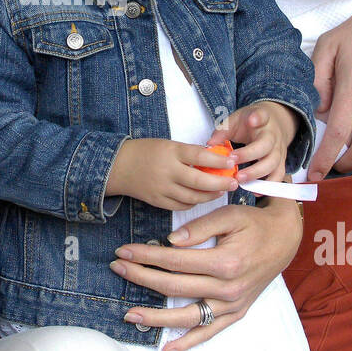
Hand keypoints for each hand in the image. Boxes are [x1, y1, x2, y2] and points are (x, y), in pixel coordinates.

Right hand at [106, 138, 238, 210]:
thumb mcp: (168, 145)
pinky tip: (200, 197)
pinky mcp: (158, 201)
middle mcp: (167, 171)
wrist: (118, 166)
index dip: (218, 160)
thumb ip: (189, 153)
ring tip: (220, 191)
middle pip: (199, 182)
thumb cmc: (146, 151)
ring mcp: (162, 188)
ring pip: (193, 197)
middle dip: (220, 184)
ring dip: (210, 196)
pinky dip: (194, 202)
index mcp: (170, 152)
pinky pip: (181, 205)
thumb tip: (215, 159)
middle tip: (233, 182)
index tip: (232, 161)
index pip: (199, 156)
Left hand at [111, 197, 303, 350]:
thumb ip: (200, 227)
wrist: (284, 240)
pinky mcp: (235, 314)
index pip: (175, 261)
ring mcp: (232, 306)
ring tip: (129, 314)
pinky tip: (166, 350)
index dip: (146, 256)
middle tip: (117, 268)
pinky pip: (209, 333)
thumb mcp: (230, 215)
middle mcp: (228, 289)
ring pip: (187, 317)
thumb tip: (170, 241)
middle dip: (141, 277)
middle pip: (174, 287)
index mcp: (226, 262)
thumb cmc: (254, 224)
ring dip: (155, 317)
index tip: (124, 251)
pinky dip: (187, 343)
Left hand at [222, 100, 297, 183]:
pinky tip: (255, 191)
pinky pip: (278, 175)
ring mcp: (279, 150)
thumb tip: (210, 144)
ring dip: (257, 174)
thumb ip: (223, 130)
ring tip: (240, 180)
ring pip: (273, 164)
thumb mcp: (235, 120)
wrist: (273, 124)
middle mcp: (273, 135)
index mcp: (262, 119)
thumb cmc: (250, 122)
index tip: (252, 120)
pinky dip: (268, 185)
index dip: (258, 117)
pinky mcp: (280, 163)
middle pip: (266, 146)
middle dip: (249, 155)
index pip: (263, 115)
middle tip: (232, 163)